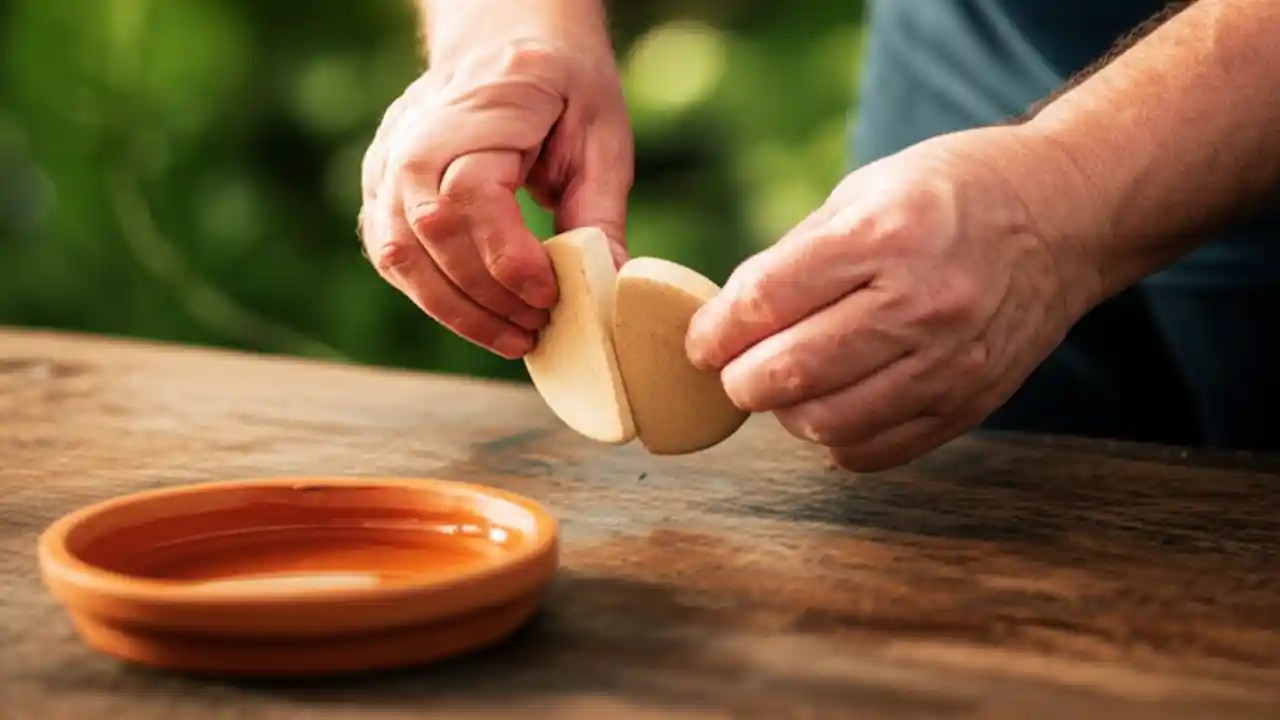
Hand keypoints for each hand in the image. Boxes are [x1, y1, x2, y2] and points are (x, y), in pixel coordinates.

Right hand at [359, 20, 631, 358]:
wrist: (505, 41)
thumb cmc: (563, 87)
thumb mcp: (602, 136)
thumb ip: (599, 213)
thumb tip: (607, 287)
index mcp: (484, 102)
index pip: (469, 193)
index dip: (506, 256)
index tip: (549, 293)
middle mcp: (418, 128)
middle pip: (427, 230)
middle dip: (484, 296)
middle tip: (538, 328)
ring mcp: (389, 158)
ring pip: (398, 252)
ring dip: (457, 309)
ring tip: (514, 338)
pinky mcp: (381, 189)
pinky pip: (393, 255)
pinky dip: (436, 297)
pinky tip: (482, 317)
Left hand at [686, 127, 1104, 470]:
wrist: (1063, 217)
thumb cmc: (951, 194)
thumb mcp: (865, 191)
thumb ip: (792, 258)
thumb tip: (726, 320)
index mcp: (884, 235)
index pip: (765, 302)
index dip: (715, 330)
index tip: (702, 339)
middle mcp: (919, 302)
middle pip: (788, 372)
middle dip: (739, 379)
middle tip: (734, 368)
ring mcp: (950, 360)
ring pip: (826, 422)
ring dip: (784, 412)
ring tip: (784, 386)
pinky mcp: (970, 401)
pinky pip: (874, 449)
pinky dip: (835, 437)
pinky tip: (834, 404)